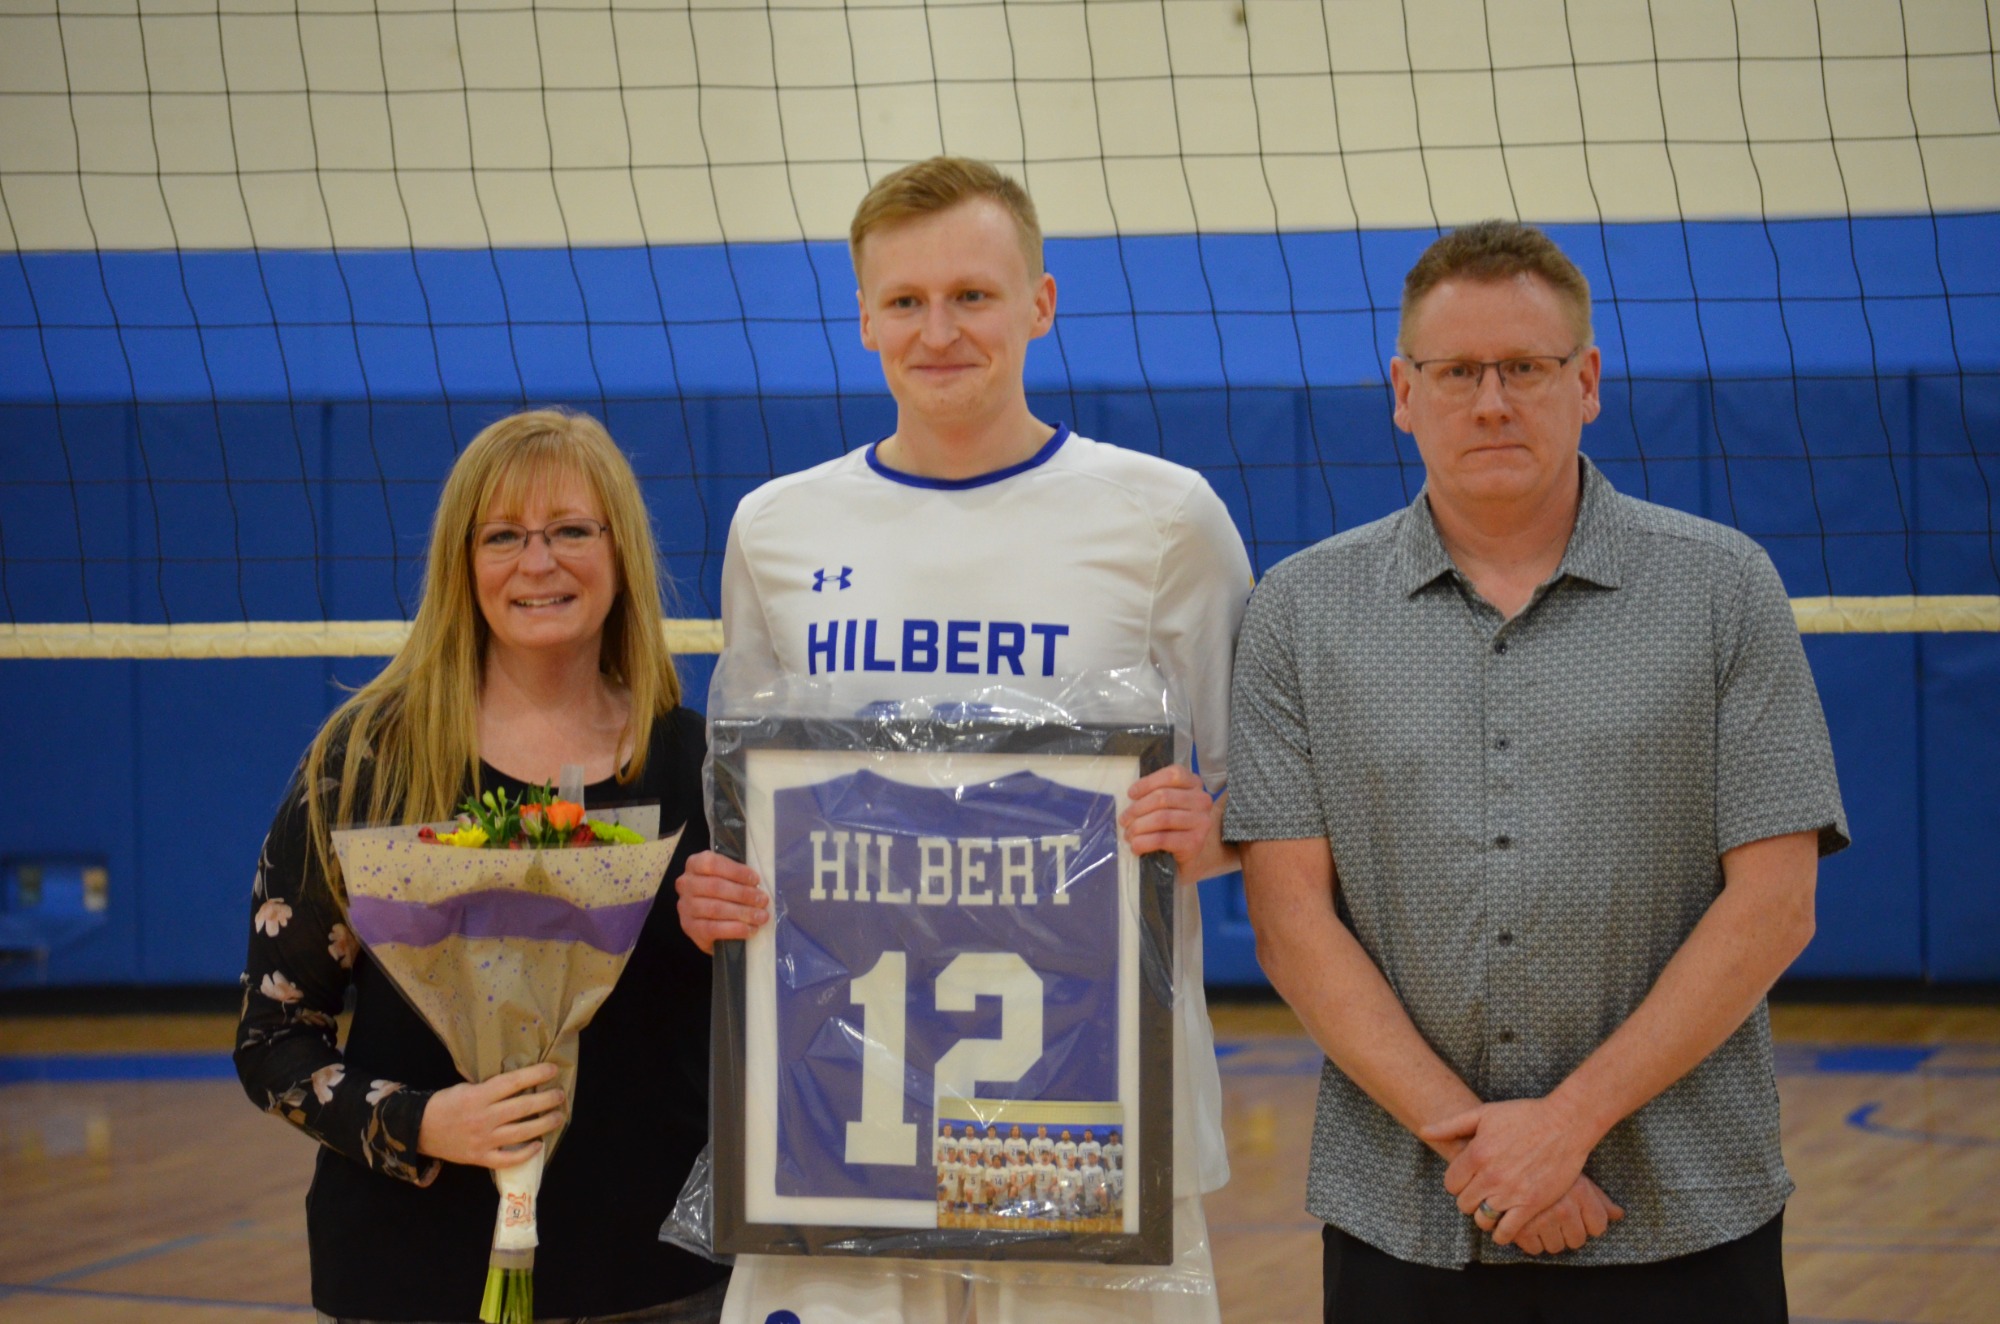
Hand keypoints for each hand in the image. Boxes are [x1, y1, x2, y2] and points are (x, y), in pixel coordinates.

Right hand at [417, 1063, 563, 1168]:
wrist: (419, 1130)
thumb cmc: (445, 1104)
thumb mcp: (466, 1087)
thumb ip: (491, 1087)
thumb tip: (521, 1082)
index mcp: (479, 1095)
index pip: (513, 1082)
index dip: (536, 1074)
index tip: (553, 1069)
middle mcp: (484, 1117)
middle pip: (523, 1108)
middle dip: (547, 1100)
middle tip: (560, 1095)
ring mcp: (483, 1140)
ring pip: (521, 1133)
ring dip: (544, 1124)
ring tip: (558, 1117)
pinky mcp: (481, 1158)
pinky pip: (508, 1159)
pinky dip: (526, 1153)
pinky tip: (539, 1145)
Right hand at [674, 850, 768, 953]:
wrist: (705, 920)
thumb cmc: (722, 891)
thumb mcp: (727, 876)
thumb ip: (738, 875)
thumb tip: (758, 884)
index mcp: (694, 864)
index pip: (712, 863)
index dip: (736, 871)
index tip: (755, 880)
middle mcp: (686, 884)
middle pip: (716, 886)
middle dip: (743, 894)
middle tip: (763, 900)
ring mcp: (685, 907)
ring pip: (716, 908)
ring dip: (743, 912)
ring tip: (761, 916)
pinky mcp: (690, 928)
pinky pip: (713, 929)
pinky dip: (735, 929)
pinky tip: (750, 929)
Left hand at [1120, 768, 1233, 883]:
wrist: (1192, 857)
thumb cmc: (1174, 826)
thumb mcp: (1168, 805)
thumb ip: (1154, 794)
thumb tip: (1130, 796)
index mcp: (1194, 784)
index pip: (1172, 775)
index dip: (1147, 783)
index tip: (1130, 794)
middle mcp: (1202, 800)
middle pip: (1163, 797)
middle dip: (1137, 809)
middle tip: (1124, 820)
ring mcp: (1201, 821)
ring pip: (1162, 818)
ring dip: (1138, 827)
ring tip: (1128, 835)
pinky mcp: (1195, 842)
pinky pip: (1163, 839)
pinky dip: (1144, 842)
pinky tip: (1136, 847)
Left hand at [1421, 1096, 1598, 1246]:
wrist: (1565, 1124)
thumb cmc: (1524, 1115)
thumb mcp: (1484, 1114)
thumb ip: (1451, 1125)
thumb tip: (1423, 1131)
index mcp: (1476, 1154)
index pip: (1450, 1183)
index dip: (1457, 1183)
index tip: (1468, 1179)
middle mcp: (1490, 1176)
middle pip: (1464, 1203)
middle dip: (1469, 1199)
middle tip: (1481, 1193)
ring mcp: (1510, 1192)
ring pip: (1482, 1220)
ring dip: (1483, 1216)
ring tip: (1492, 1207)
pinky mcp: (1531, 1205)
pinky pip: (1506, 1232)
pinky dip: (1500, 1234)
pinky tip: (1504, 1225)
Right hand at [1504, 1174, 1623, 1254]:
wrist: (1507, 1151)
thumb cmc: (1545, 1163)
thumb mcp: (1574, 1174)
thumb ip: (1599, 1198)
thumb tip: (1619, 1215)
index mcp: (1580, 1192)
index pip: (1598, 1227)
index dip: (1588, 1222)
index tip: (1576, 1212)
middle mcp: (1563, 1207)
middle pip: (1578, 1240)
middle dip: (1568, 1230)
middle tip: (1554, 1214)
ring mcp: (1541, 1218)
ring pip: (1556, 1247)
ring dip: (1548, 1237)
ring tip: (1539, 1218)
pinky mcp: (1519, 1227)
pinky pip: (1533, 1248)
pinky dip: (1529, 1240)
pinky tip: (1525, 1224)